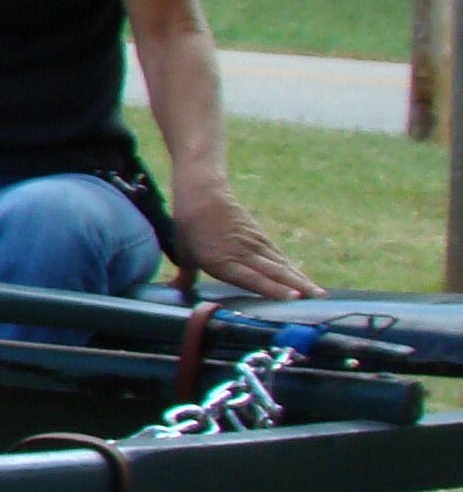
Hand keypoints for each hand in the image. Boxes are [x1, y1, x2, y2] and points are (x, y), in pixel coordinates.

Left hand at [172, 187, 320, 299]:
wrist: (202, 192)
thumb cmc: (189, 226)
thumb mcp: (184, 253)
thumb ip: (184, 276)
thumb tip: (173, 291)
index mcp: (220, 260)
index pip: (251, 278)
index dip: (272, 288)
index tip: (292, 297)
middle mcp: (241, 253)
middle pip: (273, 272)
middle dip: (296, 287)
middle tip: (316, 299)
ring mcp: (253, 244)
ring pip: (281, 265)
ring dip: (300, 279)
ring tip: (318, 293)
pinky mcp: (260, 237)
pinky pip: (278, 256)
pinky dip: (292, 269)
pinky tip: (304, 280)